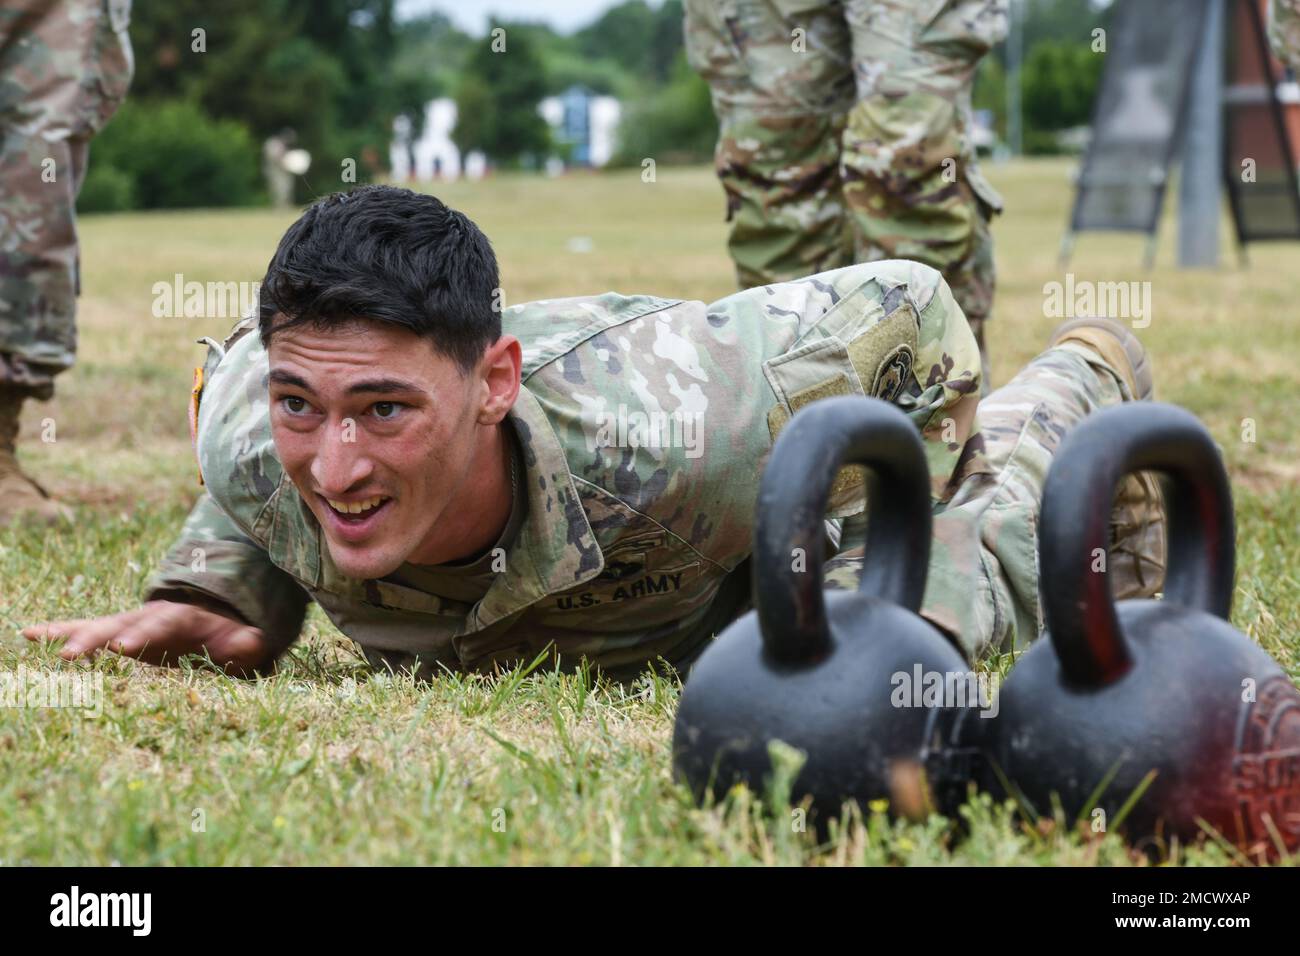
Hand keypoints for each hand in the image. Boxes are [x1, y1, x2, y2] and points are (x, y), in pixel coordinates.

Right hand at [22, 599, 274, 676]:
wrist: (216, 618)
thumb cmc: (230, 637)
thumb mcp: (245, 642)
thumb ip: (248, 644)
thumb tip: (252, 643)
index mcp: (183, 618)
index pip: (162, 623)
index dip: (143, 634)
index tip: (122, 648)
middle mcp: (151, 617)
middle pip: (121, 624)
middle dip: (96, 637)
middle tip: (71, 655)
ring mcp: (130, 624)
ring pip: (97, 626)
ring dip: (71, 635)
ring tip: (37, 640)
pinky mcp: (116, 634)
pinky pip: (84, 630)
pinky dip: (58, 631)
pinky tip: (27, 633)